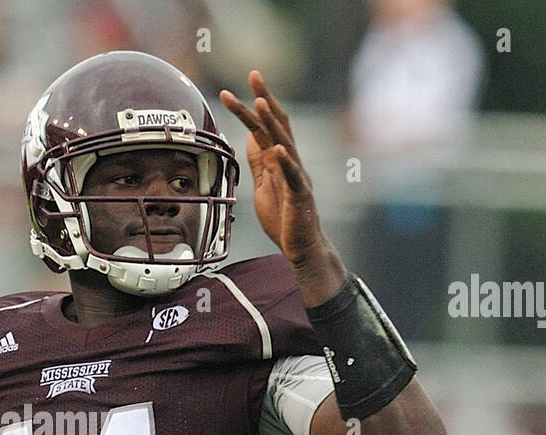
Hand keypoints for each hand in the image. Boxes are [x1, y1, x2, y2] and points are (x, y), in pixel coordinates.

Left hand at [219, 72, 327, 266]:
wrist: (302, 248)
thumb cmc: (284, 219)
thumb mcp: (263, 185)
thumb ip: (258, 161)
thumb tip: (249, 135)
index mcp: (280, 160)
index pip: (267, 125)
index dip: (255, 104)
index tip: (243, 83)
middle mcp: (291, 162)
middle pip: (278, 125)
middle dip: (264, 98)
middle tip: (253, 74)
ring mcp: (297, 177)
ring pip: (284, 143)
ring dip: (271, 122)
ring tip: (258, 101)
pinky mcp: (300, 196)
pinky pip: (293, 176)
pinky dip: (285, 161)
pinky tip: (278, 149)